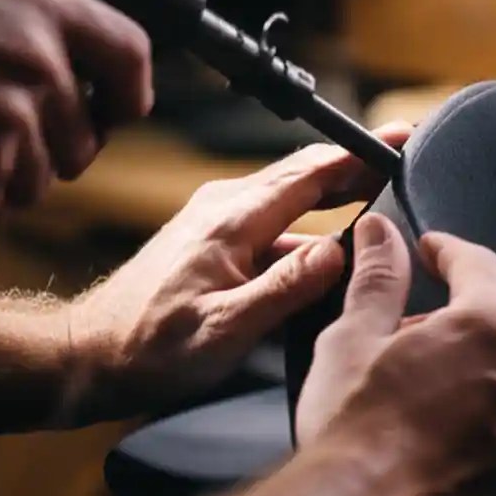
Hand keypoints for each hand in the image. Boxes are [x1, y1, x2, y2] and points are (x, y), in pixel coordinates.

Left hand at [64, 125, 411, 422]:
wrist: (87, 356)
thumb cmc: (149, 349)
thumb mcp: (223, 330)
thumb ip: (284, 290)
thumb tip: (340, 252)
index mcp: (232, 220)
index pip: (311, 172)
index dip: (360, 154)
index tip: (402, 138)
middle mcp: (225, 207)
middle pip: (306, 173)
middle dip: (357, 162)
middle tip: (407, 159)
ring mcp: (217, 219)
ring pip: (292, 195)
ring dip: (337, 192)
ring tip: (384, 194)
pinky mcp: (213, 238)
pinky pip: (276, 217)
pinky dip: (312, 218)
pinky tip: (334, 243)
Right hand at [294, 213, 495, 495]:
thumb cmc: (356, 425)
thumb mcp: (356, 336)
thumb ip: (379, 277)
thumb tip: (381, 233)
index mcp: (492, 327)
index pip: (481, 263)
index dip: (449, 250)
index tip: (428, 249)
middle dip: (472, 300)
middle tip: (423, 312)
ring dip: (482, 355)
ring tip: (426, 369)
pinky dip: (487, 403)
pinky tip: (442, 413)